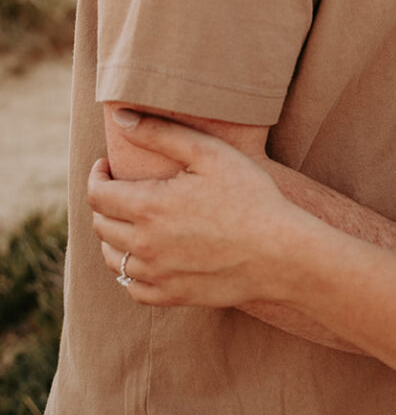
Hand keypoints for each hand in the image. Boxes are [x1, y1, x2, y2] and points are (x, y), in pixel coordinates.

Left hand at [89, 111, 301, 307]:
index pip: (98, 194)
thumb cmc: (250, 195)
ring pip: (112, 257)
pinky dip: (129, 269)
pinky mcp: (171, 296)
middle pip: (101, 224)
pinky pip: (132, 287)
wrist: (280, 252)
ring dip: (113, 235)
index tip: (107, 165)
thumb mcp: (209, 153)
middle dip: (104, 202)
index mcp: (149, 207)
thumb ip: (161, 133)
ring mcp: (156, 275)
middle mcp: (144, 245)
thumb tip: (122, 118)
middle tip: (121, 187)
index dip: (97, 176)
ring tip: (131, 219)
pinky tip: (145, 254)